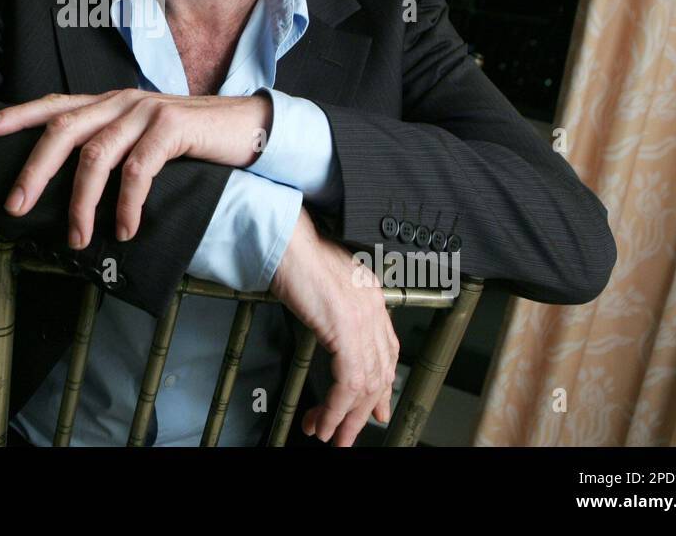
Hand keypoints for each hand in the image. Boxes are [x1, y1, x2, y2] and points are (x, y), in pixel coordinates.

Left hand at [0, 89, 271, 247]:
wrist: (248, 127)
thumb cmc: (190, 142)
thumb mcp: (142, 139)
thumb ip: (111, 149)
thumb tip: (71, 186)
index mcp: (108, 103)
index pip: (55, 104)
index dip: (18, 114)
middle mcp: (121, 101)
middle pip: (63, 129)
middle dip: (35, 170)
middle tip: (16, 207)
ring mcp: (146, 112)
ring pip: (96, 155)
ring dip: (82, 202)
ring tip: (77, 239)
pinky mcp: (172, 127)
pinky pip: (138, 169)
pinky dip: (127, 203)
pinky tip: (126, 230)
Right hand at [271, 207, 398, 446]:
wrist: (286, 240)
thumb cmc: (295, 252)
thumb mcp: (323, 281)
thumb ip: (333, 303)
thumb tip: (328, 324)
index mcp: (372, 296)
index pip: (388, 350)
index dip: (383, 384)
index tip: (377, 407)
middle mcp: (374, 309)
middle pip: (381, 373)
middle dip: (365, 411)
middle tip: (349, 433)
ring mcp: (363, 321)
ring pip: (366, 385)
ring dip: (347, 418)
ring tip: (329, 435)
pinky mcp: (346, 332)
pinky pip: (348, 383)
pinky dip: (335, 409)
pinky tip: (322, 419)